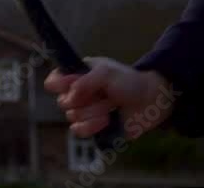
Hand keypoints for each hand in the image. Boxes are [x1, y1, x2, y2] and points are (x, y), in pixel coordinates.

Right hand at [44, 57, 172, 138]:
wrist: (150, 100)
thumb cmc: (128, 81)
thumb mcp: (106, 72)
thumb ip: (84, 82)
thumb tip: (70, 97)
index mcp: (76, 76)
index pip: (53, 82)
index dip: (59, 85)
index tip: (73, 84)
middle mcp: (76, 94)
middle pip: (62, 102)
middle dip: (85, 100)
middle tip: (103, 94)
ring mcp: (84, 112)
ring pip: (72, 117)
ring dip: (95, 112)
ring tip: (111, 105)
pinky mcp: (92, 128)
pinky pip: (78, 131)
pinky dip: (92, 126)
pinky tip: (107, 120)